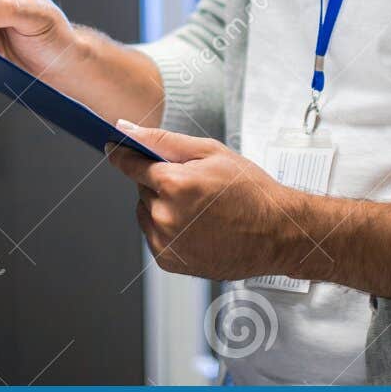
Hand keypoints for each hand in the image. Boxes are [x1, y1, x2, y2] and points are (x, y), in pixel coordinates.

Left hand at [104, 120, 306, 281]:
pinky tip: (195, 225)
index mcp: (174, 184)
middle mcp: (165, 216)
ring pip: (146, 212)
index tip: (113, 147)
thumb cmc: (250, 190)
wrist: (276, 233)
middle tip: (194, 184)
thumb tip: (126, 130)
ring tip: (198, 207)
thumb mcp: (210, 152)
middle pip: (142, 188)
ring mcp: (166, 242)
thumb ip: (163, 140)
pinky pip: (154, 235)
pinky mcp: (170, 261)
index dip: (122, 153)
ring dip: (161, 205)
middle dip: (160, 182)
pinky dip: (167, 228)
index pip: (130, 164)